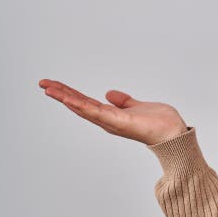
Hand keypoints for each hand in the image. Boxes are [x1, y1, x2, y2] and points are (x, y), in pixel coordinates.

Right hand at [38, 79, 188, 144]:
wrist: (174, 133)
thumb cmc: (159, 123)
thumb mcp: (137, 106)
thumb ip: (123, 101)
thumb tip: (109, 93)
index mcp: (110, 115)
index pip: (85, 102)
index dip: (69, 93)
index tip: (54, 85)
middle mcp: (107, 120)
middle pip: (79, 104)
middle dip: (61, 94)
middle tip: (43, 83)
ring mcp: (112, 122)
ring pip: (83, 108)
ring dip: (66, 98)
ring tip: (49, 89)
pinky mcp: (119, 122)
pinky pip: (97, 112)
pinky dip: (82, 106)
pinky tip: (69, 99)